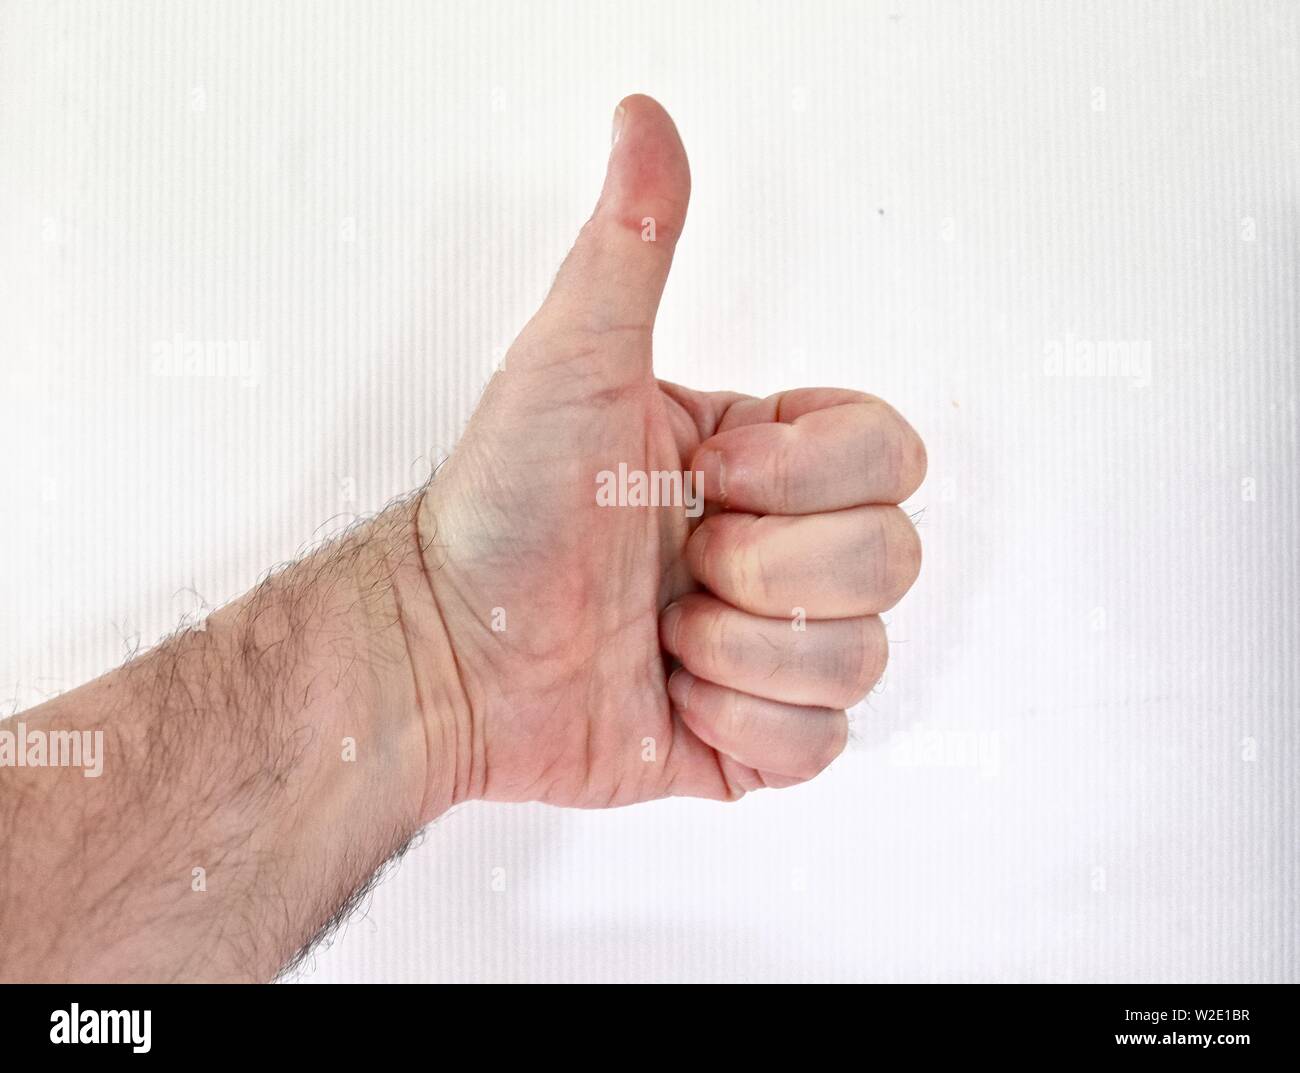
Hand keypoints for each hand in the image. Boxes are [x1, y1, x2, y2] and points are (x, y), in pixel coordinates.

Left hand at [416, 95, 925, 809]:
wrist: (442, 653)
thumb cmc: (495, 507)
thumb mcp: (569, 363)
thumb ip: (630, 247)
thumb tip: (644, 122)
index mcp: (762, 466)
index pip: (892, 458)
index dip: (807, 478)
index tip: (701, 479)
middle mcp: (777, 552)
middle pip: (894, 560)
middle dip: (771, 571)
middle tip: (680, 561)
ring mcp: (767, 648)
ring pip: (863, 659)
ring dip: (743, 651)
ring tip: (661, 633)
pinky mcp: (746, 737)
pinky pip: (821, 747)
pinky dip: (739, 725)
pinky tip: (669, 695)